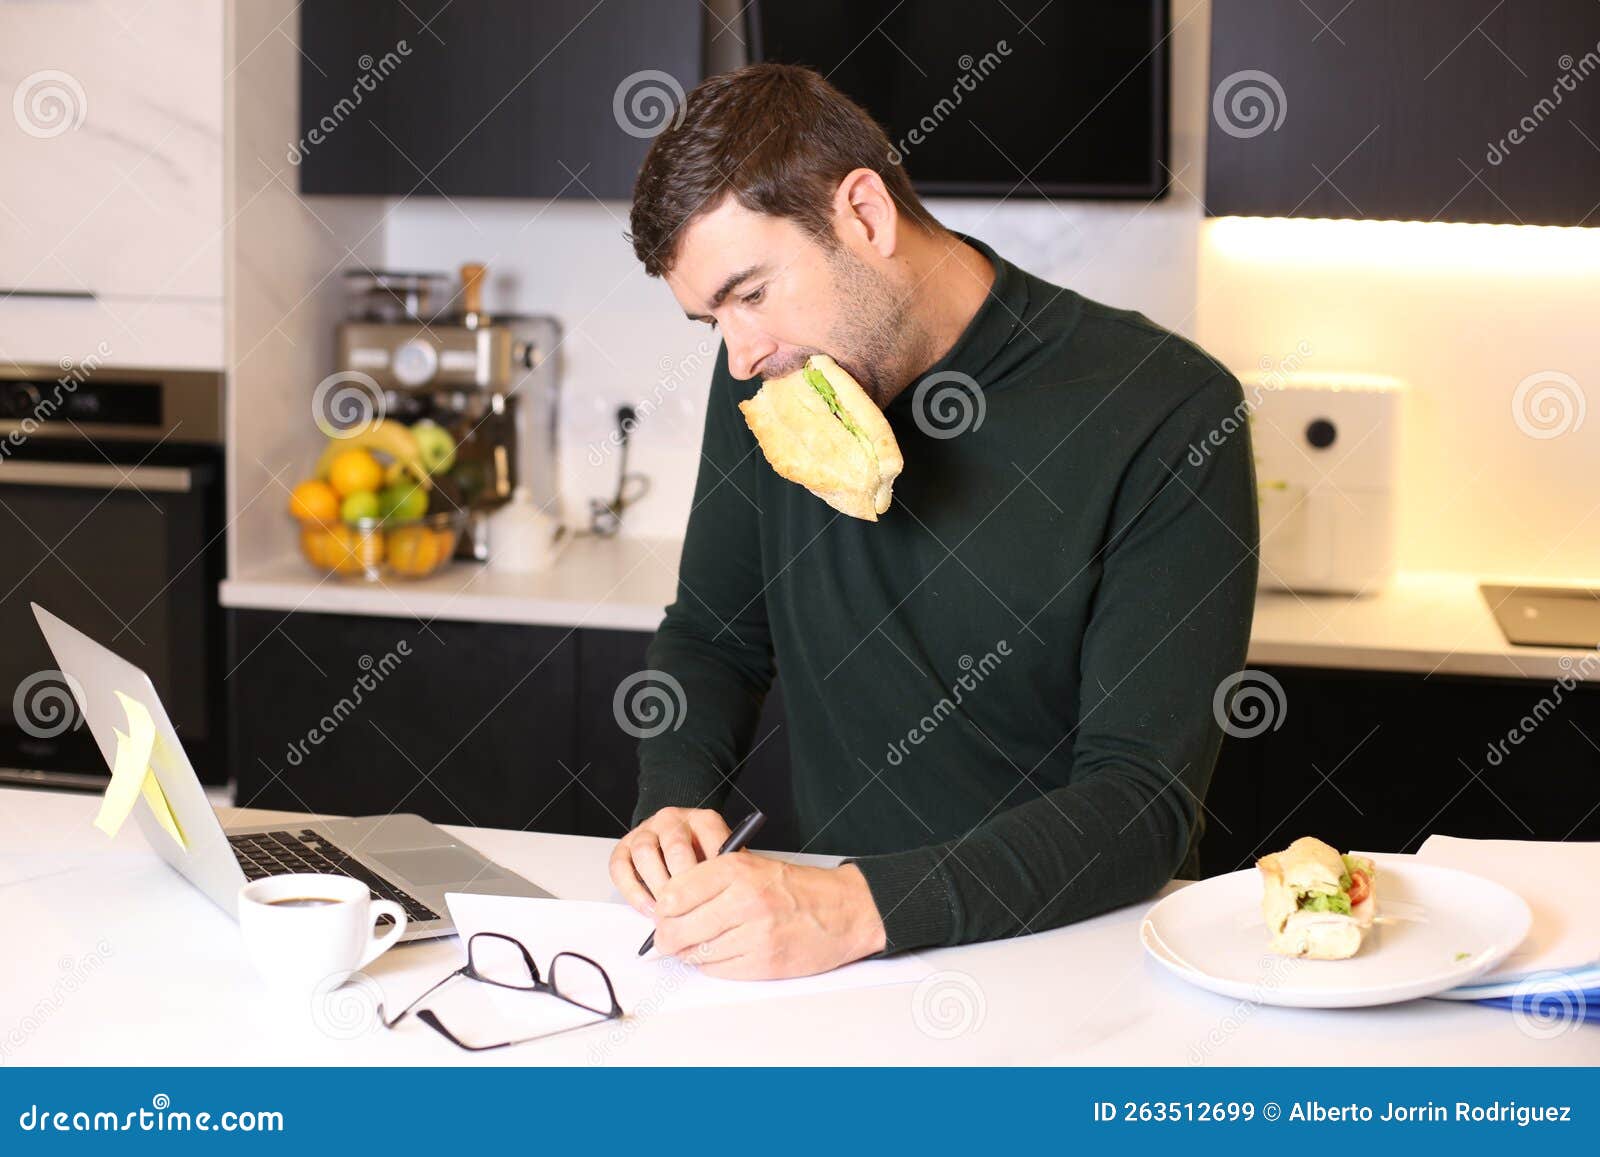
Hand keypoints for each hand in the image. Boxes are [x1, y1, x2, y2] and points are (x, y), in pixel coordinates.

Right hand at [609, 806, 731, 914]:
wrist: (672, 843)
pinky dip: (634, 892)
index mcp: (703, 820)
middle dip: (681, 882)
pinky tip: (649, 909)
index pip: (710, 837)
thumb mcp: (721, 861)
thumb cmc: (702, 859)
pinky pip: (621, 867)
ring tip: (668, 913)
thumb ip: (725, 874)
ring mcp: (645, 831)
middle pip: (674, 845)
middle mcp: (672, 819)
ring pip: (645, 853)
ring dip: (656, 886)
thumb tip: (727, 900)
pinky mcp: (623, 847)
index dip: (712, 870)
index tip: (714, 898)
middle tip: (688, 910)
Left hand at [650, 854, 887, 979]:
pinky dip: (712, 965)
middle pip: (679, 929)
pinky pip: (718, 970)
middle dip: (666, 938)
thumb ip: (709, 882)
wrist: (845, 910)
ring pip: (696, 953)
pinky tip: (721, 953)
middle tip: (666, 938)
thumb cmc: (796, 888)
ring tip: (697, 944)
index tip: (662, 914)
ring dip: (689, 953)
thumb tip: (666, 908)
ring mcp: (756, 935)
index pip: (674, 894)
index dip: (662, 910)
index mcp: (737, 870)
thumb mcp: (751, 866)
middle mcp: (745, 900)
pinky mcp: (765, 963)